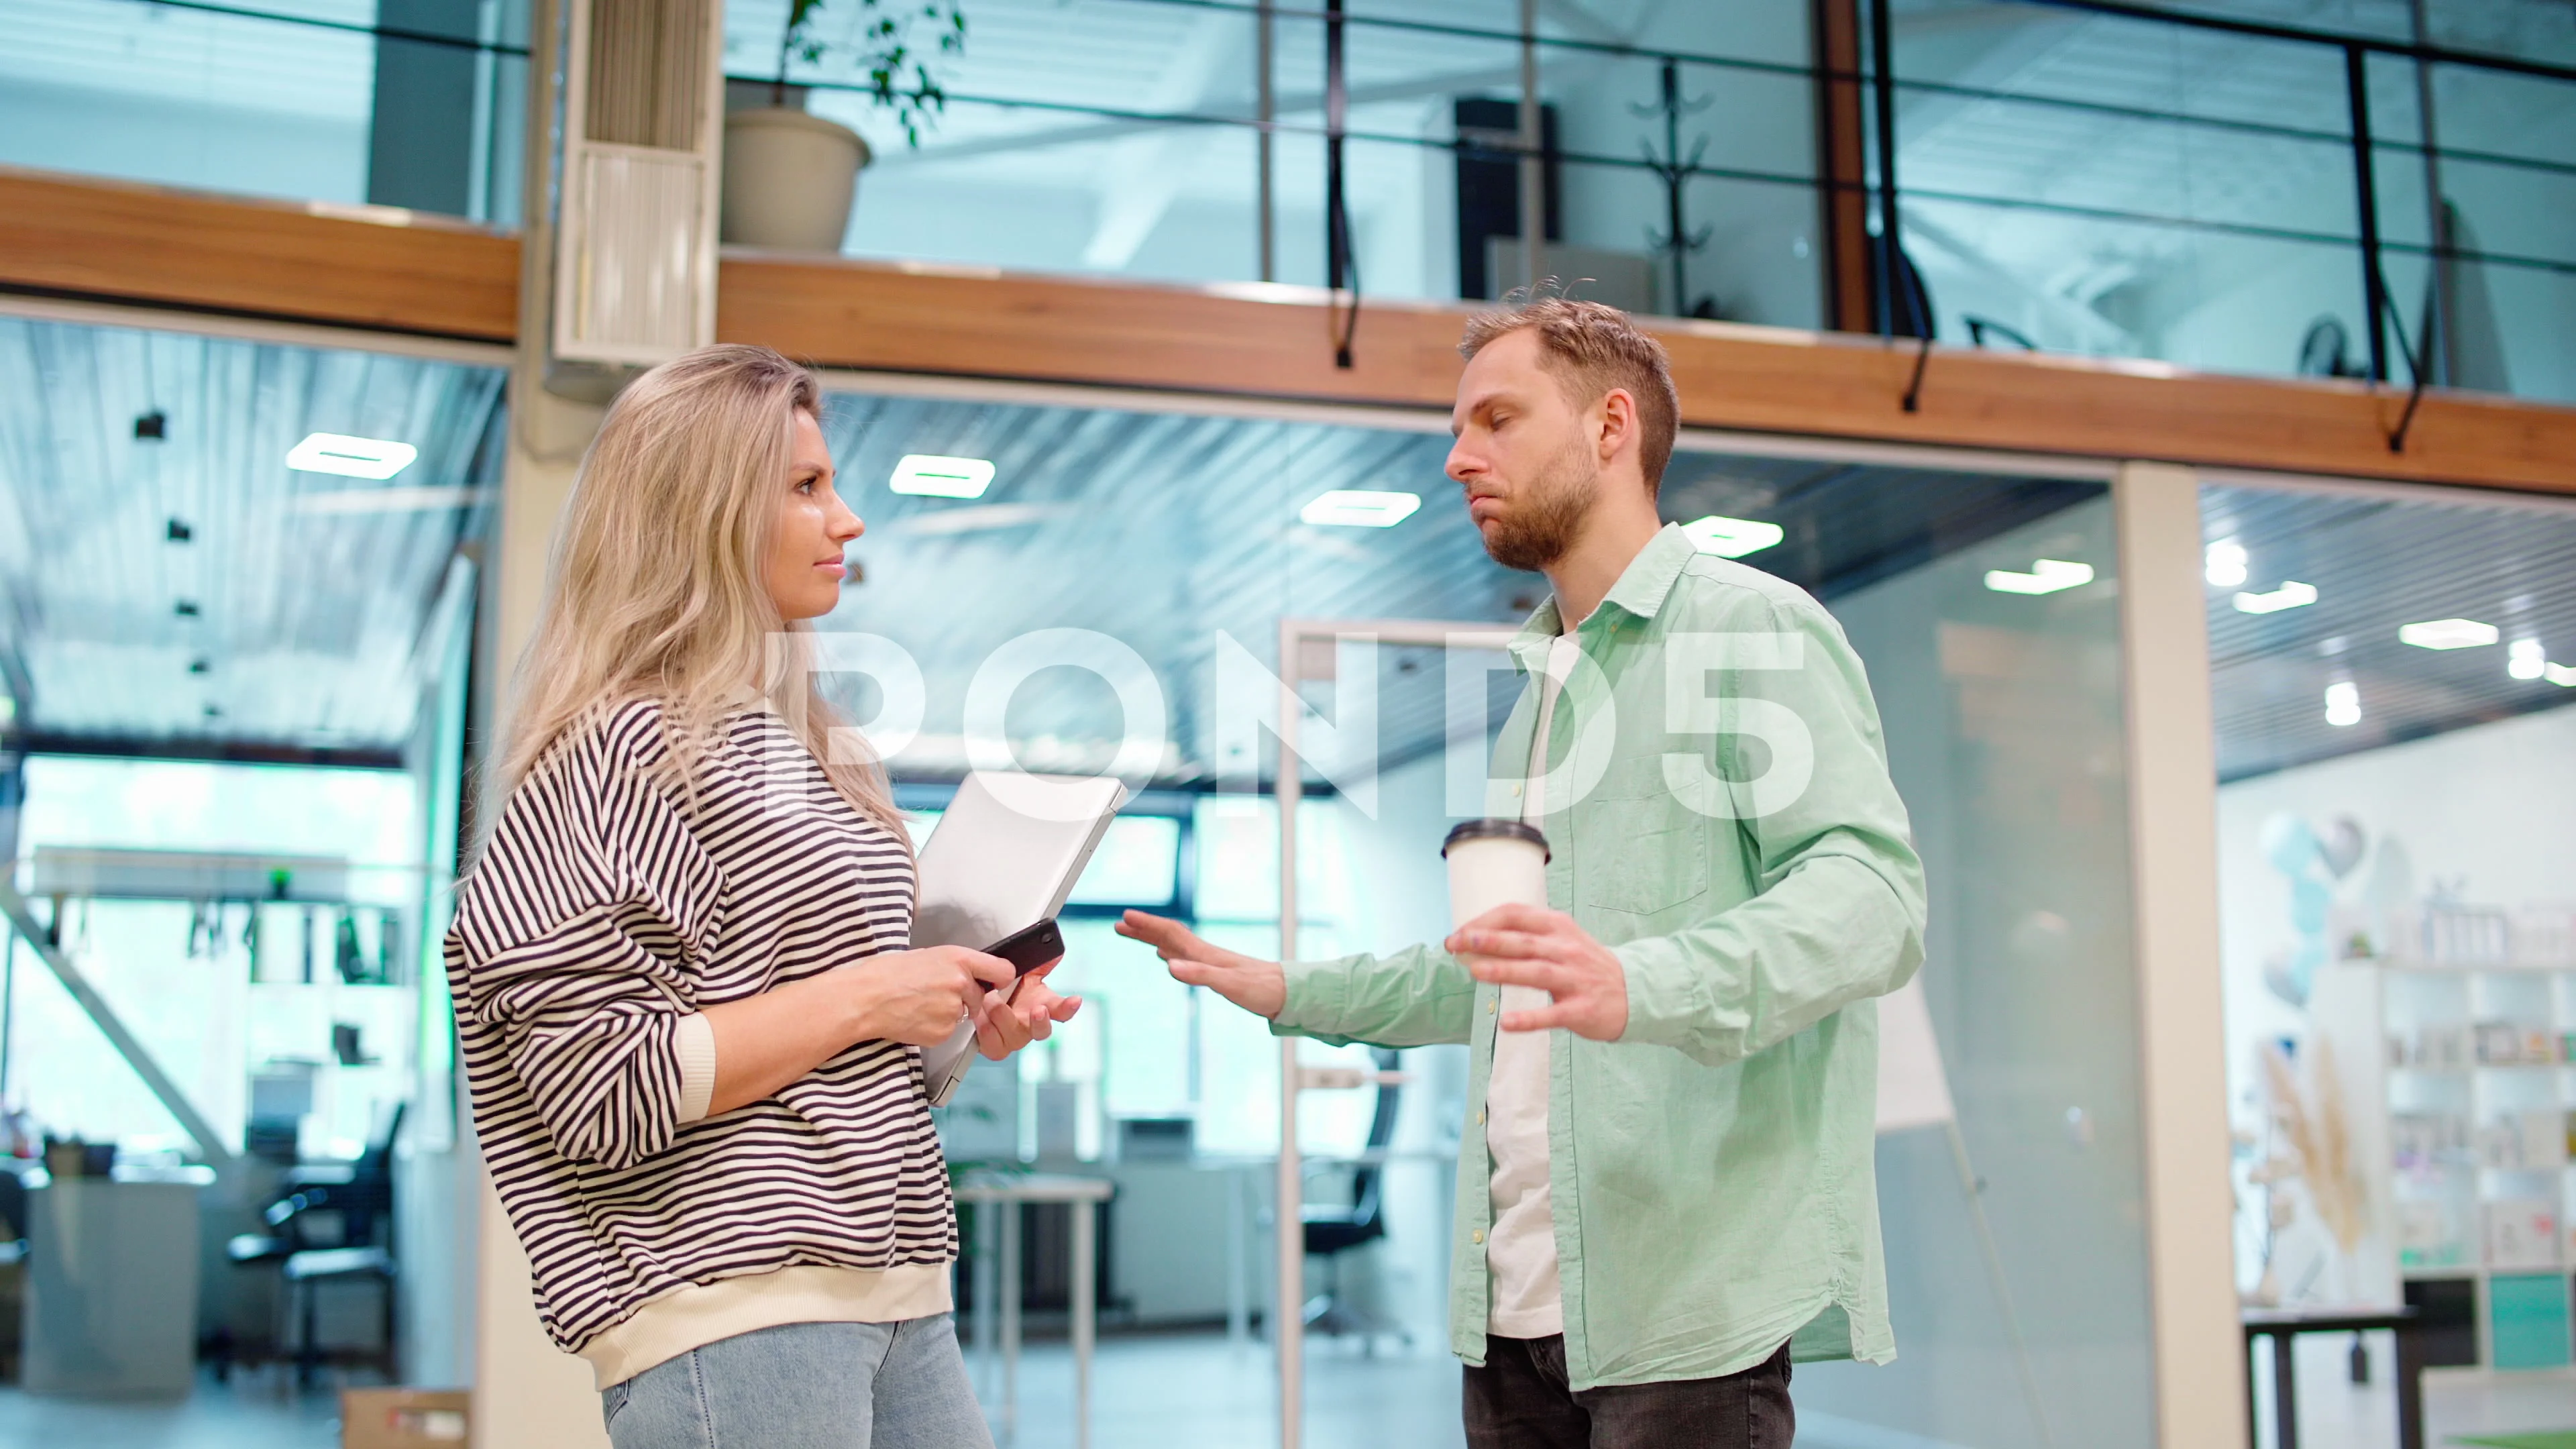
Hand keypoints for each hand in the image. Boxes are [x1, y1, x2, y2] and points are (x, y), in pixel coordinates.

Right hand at [847, 945, 1014, 1046]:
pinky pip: (948, 1031)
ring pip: (962, 1015)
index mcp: (958, 959)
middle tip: (932, 993)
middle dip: (963, 998)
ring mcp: (954, 1010)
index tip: (998, 981)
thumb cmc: (886, 974)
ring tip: (918, 1004)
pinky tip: (915, 1017)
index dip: (1000, 977)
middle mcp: (961, 984)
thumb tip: (968, 973)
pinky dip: (934, 1028)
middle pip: (979, 997)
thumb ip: (954, 964)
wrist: (865, 998)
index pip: (1002, 970)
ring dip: (946, 1013)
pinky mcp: (944, 1032)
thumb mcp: (926, 955)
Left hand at [972, 959, 1083, 1059]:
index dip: (1069, 1007)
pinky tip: (980, 1016)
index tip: (1075, 1000)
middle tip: (1038, 1009)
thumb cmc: (1008, 989)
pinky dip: (986, 1029)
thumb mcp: (1023, 972)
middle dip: (1040, 1021)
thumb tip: (1055, 952)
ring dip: (1003, 1017)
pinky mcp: (995, 1046)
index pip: (1062, 1010)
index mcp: (1042, 1005)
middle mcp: (1030, 1025)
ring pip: (1015, 1037)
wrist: (982, 999)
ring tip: (991, 1000)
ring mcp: (1014, 1038)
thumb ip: (1040, 963)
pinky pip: (993, 1045)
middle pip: (1043, 1031)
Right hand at [1116, 910, 1284, 1017]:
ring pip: (1175, 944)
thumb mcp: (1229, 985)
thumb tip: (1169, 965)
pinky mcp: (1216, 971)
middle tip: (1120, 924)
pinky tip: (1167, 957)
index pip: (1170, 933)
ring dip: (1152, 938)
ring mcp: (1210, 961)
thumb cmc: (1261, 990)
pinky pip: (1185, 957)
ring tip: (1134, 934)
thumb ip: (1200, 975)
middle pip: (1168, 935)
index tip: (1125, 918)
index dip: (1147, 926)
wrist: (1286, 992)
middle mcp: (1205, 954)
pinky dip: (1170, 953)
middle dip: (1144, 929)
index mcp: (1205, 955)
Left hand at [1447, 903, 1628, 1040]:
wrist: (1634, 992)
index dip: (1485, 922)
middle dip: (1489, 941)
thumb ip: (1527, 936)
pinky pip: (1553, 1014)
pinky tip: (1506, 1024)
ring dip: (1505, 971)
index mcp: (1558, 927)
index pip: (1517, 915)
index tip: (1459, 933)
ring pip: (1536, 972)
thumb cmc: (1585, 965)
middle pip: (1524, 942)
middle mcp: (1566, 949)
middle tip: (1458, 943)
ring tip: (1475, 972)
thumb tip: (1477, 937)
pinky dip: (1530, 1019)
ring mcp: (1575, 979)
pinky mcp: (1581, 1009)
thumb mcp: (1562, 939)